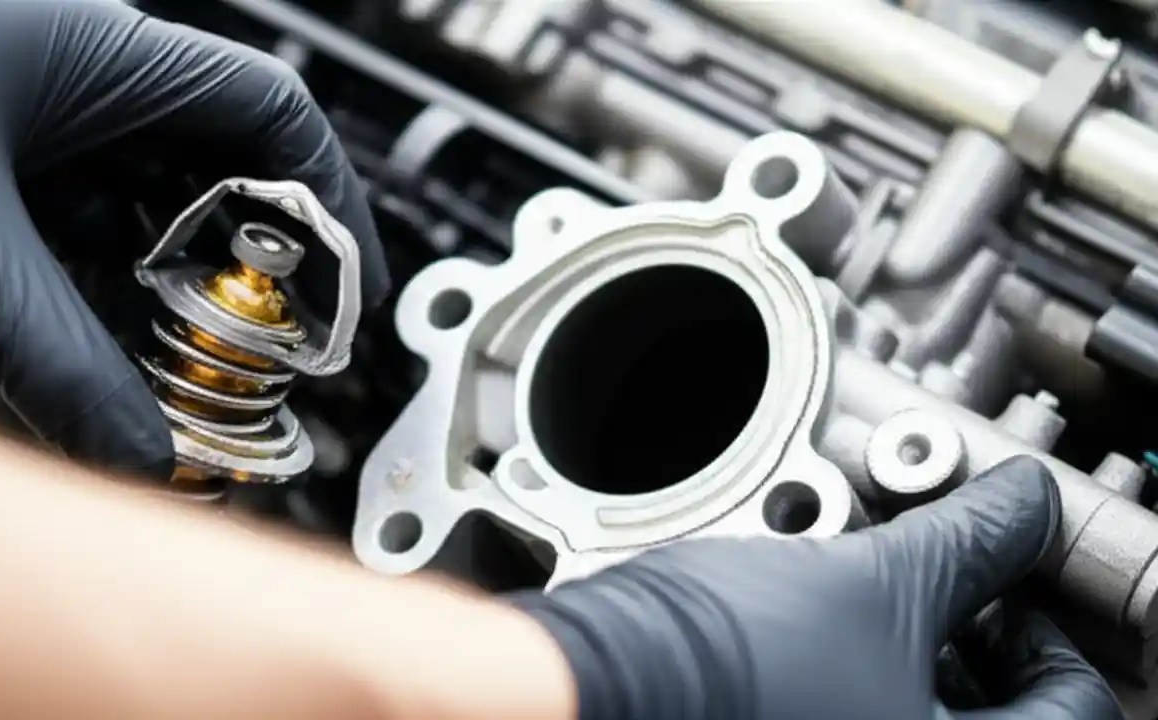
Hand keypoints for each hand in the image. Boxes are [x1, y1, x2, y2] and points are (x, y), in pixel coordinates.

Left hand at [0, 1, 387, 475]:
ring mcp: (25, 108)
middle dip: (252, 264)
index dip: (331, 205)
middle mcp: (78, 71)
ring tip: (186, 363)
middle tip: (271, 350)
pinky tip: (90, 342)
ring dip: (168, 284)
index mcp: (104, 49)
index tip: (351, 295)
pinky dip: (94, 284)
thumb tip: (138, 454)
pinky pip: (70, 219)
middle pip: (217, 166)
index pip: (273, 114)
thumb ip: (50, 354)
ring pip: (140, 202)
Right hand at [515, 457, 1123, 718]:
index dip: (1045, 627)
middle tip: (937, 559)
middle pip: (987, 707)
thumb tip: (1022, 503)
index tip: (1008, 575)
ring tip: (866, 565)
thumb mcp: (870, 578)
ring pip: (910, 700)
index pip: (1067, 708)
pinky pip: (847, 701)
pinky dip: (851, 651)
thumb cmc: (713, 654)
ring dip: (907, 629)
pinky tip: (816, 598)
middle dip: (968, 621)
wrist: (586, 676)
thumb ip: (970, 540)